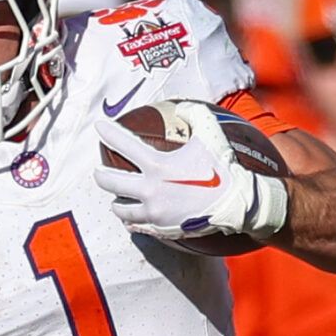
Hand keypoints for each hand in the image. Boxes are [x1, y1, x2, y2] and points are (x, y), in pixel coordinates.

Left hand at [93, 105, 285, 244]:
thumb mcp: (211, 133)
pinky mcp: (160, 229)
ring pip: (120, 209)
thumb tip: (181, 107)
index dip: (109, 133)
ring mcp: (154, 213)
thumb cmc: (223, 167)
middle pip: (110, 182)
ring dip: (116, 202)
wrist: (237, 203)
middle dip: (100, 175)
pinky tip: (129, 218)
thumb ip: (194, 114)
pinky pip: (136, 226)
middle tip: (97, 171)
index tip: (99, 127)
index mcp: (158, 166)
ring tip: (115, 198)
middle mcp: (150, 190)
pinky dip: (130, 221)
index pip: (124, 145)